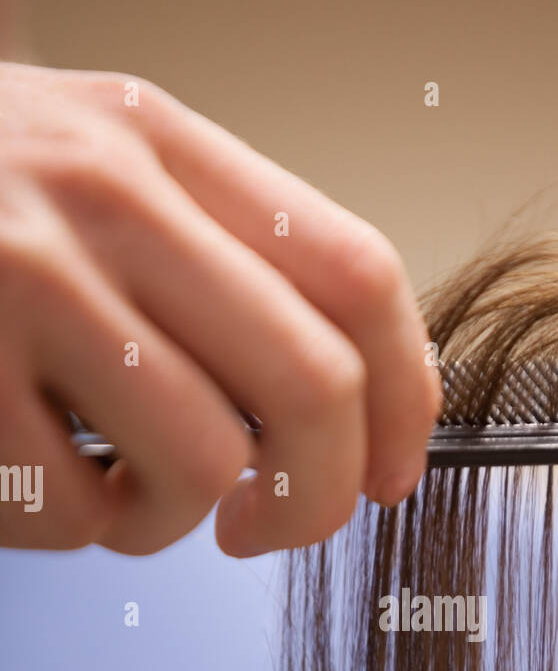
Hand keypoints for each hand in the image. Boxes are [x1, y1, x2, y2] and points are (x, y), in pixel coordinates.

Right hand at [0, 63, 439, 554]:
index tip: (395, 471)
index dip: (407, 400)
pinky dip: (68, 527)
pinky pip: (72, 512)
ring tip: (119, 493)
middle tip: (276, 526)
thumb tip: (351, 406)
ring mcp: (21, 280)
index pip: (355, 276)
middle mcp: (104, 198)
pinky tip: (27, 473)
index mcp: (160, 143)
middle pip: (311, 384)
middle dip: (320, 498)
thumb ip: (217, 261)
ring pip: (201, 467)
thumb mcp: (96, 175)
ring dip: (174, 523)